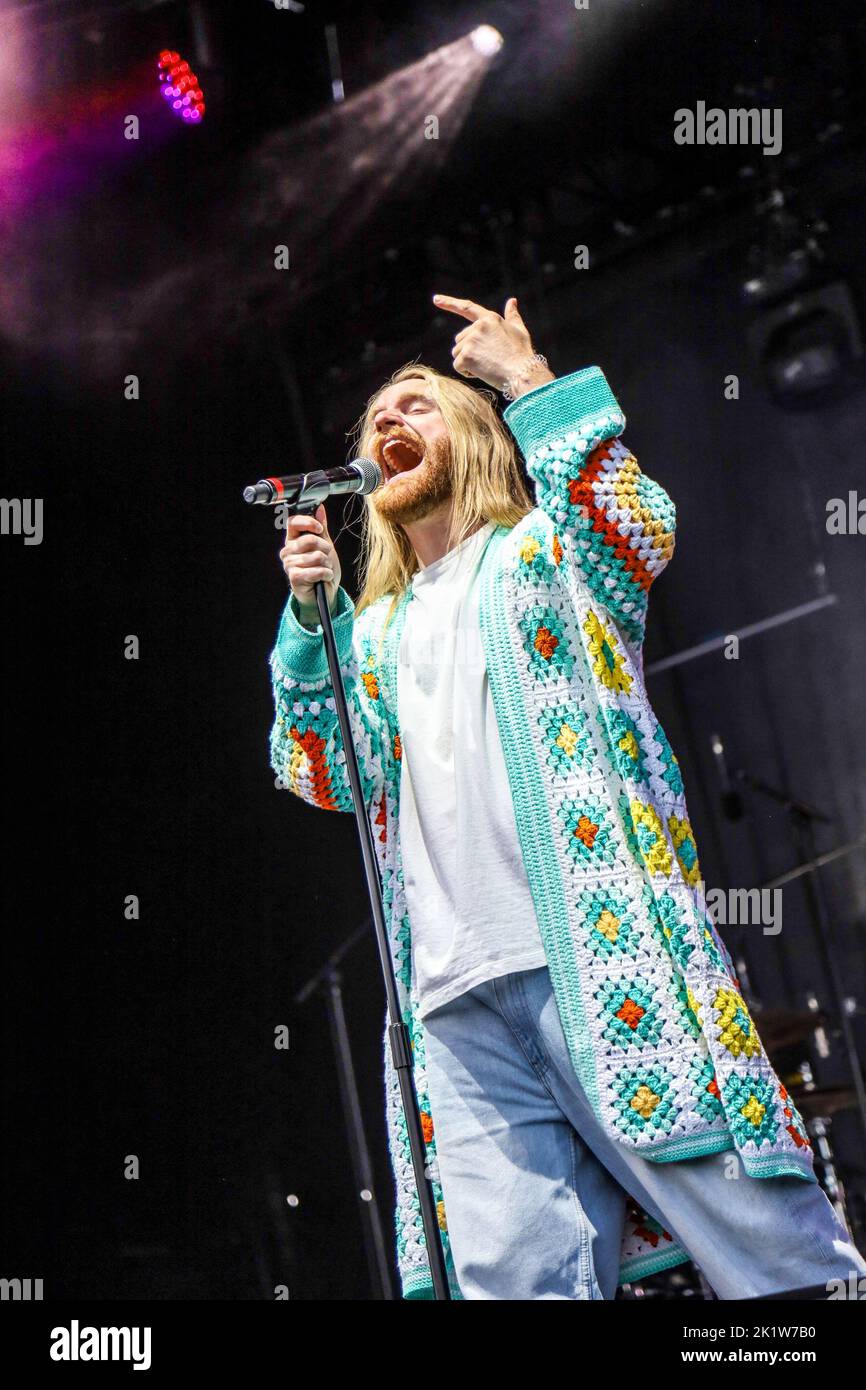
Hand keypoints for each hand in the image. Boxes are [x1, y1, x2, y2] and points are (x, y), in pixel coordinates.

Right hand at [279, 504, 341, 620]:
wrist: (326, 592)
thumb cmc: (323, 567)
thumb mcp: (325, 545)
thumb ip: (321, 528)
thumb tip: (319, 508)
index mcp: (293, 539)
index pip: (293, 522)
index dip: (308, 522)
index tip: (320, 529)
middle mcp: (288, 551)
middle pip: (309, 539)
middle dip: (325, 548)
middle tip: (327, 556)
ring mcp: (289, 564)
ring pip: (316, 556)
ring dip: (327, 564)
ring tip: (325, 568)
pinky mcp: (294, 577)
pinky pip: (316, 570)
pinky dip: (326, 574)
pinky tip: (325, 577)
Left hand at [433, 293, 551, 394]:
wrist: (523, 373)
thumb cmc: (522, 354)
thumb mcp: (519, 331)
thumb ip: (512, 316)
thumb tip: (512, 301)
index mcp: (489, 318)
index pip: (467, 308)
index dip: (450, 303)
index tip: (436, 299)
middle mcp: (478, 327)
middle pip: (460, 340)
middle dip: (468, 351)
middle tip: (488, 360)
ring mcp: (471, 341)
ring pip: (457, 354)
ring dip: (467, 362)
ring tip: (487, 366)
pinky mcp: (466, 356)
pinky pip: (458, 367)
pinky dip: (467, 373)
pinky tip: (483, 373)